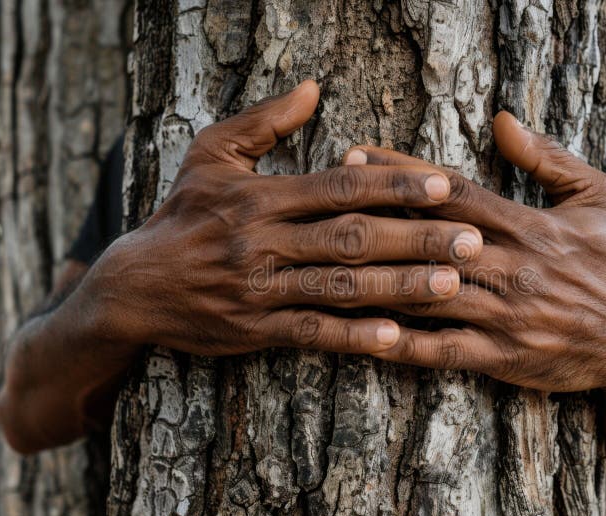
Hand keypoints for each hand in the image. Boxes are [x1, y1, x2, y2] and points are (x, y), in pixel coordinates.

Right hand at [92, 80, 483, 356]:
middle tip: (471, 241)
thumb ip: (263, 122)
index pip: (339, 188)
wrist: (135, 287)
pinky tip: (397, 338)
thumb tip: (312, 87)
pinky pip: (312, 334)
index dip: (394, 186)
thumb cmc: (181, 215)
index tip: (444, 187)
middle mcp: (264, 242)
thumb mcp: (209, 156)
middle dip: (415, 239)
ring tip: (450, 285)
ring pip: (340, 288)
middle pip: (352, 238)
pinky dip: (354, 337)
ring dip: (399, 288)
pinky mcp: (257, 330)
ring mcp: (261, 290)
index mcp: (260, 197)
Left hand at [342, 111, 605, 396]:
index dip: (399, 174)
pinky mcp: (501, 357)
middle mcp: (510, 268)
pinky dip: (401, 342)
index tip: (356, 157)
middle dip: (372, 219)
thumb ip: (549, 157)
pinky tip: (361, 332)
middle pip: (427, 240)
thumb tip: (502, 119)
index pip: (451, 192)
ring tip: (325, 264)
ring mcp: (503, 316)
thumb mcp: (595, 198)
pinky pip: (441, 350)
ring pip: (426, 292)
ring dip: (375, 278)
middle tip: (322, 202)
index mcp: (527, 226)